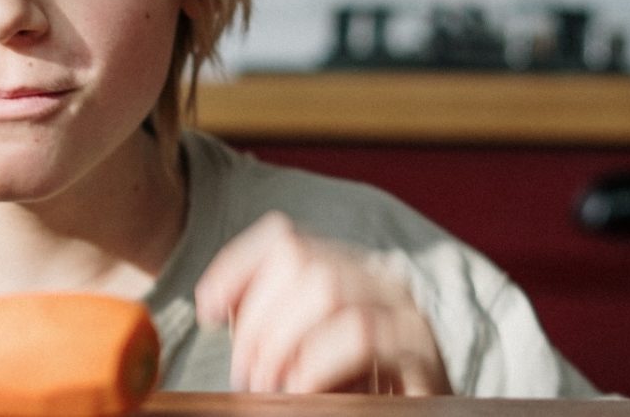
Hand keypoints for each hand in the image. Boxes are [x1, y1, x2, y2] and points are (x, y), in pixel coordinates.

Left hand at [194, 212, 451, 395]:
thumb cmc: (350, 392)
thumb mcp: (300, 350)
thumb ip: (268, 322)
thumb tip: (214, 303)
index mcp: (343, 267)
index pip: (281, 235)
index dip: (236, 266)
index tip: (206, 309)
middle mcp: (376, 276)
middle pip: (299, 260)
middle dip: (256, 318)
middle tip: (244, 373)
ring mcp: (403, 310)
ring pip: (327, 288)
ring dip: (281, 341)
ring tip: (268, 385)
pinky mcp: (423, 352)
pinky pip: (360, 334)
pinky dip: (316, 362)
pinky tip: (301, 389)